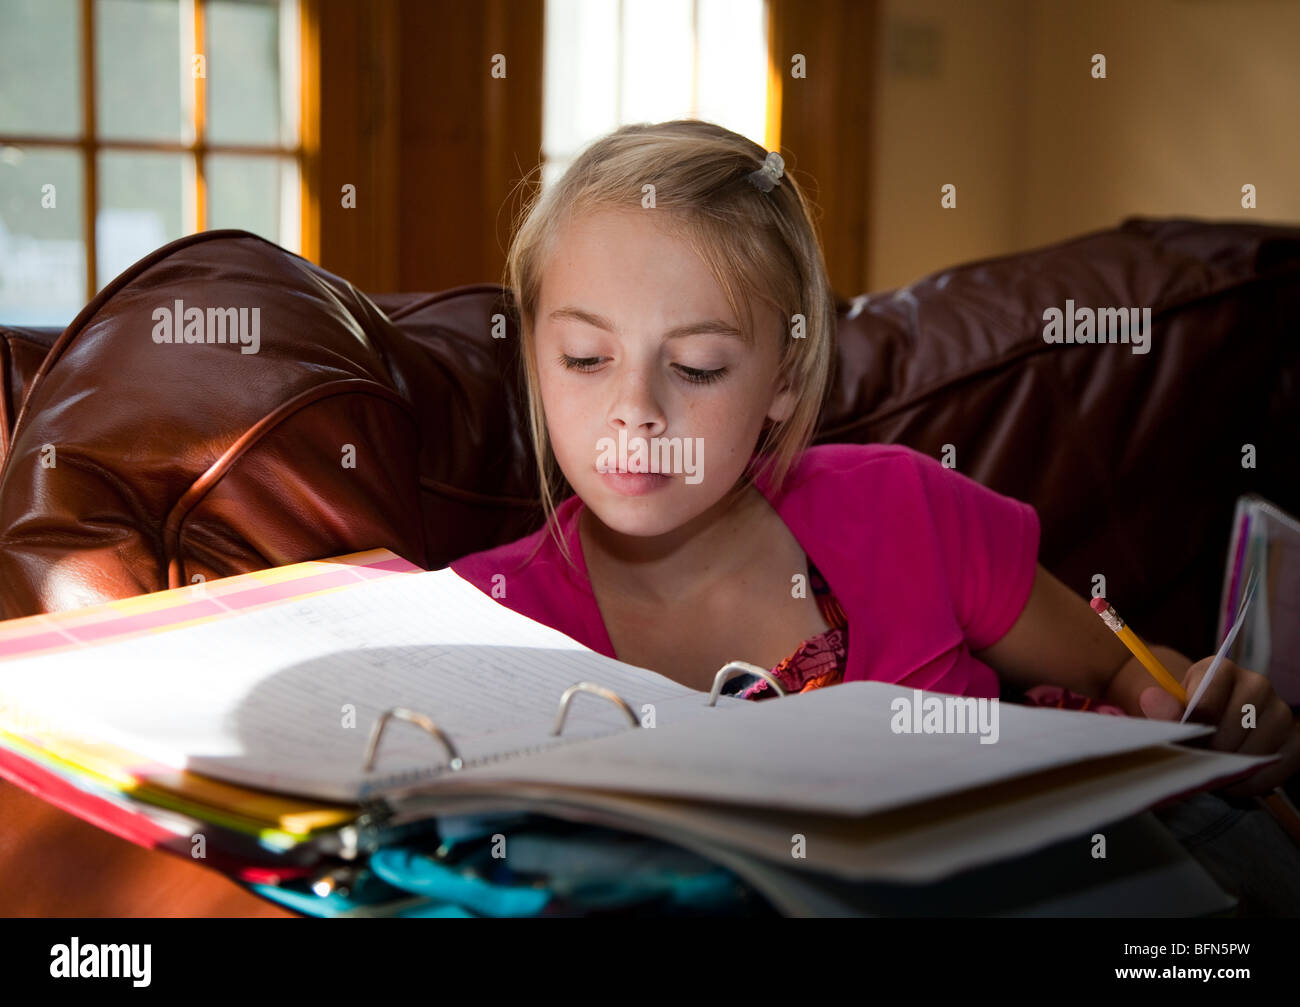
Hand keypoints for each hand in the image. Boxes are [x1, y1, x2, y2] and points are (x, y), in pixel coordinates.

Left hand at [1139, 657, 1299, 797]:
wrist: (1207, 718)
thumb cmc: (1183, 710)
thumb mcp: (1164, 702)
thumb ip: (1161, 706)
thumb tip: (1161, 708)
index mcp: (1220, 669)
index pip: (1206, 704)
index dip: (1191, 731)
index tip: (1182, 742)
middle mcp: (1257, 684)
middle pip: (1233, 729)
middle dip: (1211, 751)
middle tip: (1196, 759)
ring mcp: (1279, 711)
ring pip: (1255, 750)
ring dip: (1231, 767)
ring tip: (1212, 769)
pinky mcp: (1294, 738)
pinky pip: (1276, 767)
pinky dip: (1252, 782)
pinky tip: (1233, 781)